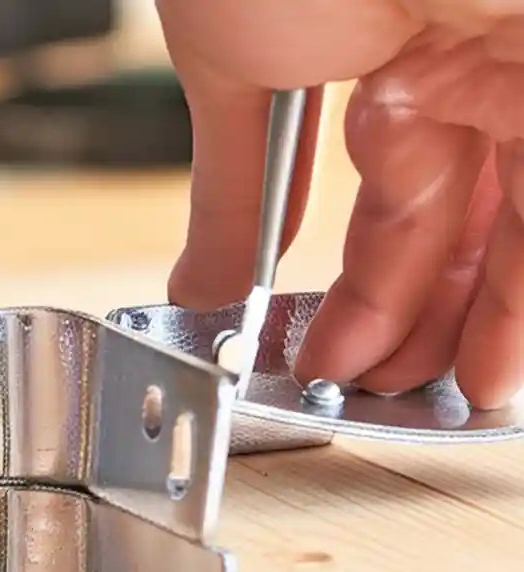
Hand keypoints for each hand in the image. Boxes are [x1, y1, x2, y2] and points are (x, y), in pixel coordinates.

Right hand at [155, 1, 523, 407]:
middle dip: (423, 322)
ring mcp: (517, 62)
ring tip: (447, 397)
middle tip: (382, 395)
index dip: (364, 290)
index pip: (397, 201)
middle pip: (467, 223)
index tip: (327, 357)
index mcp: (390, 60)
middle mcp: (473, 66)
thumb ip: (228, 194)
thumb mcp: (230, 78)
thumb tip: (194, 285)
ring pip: (522, 219)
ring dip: (486, 318)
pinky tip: (498, 359)